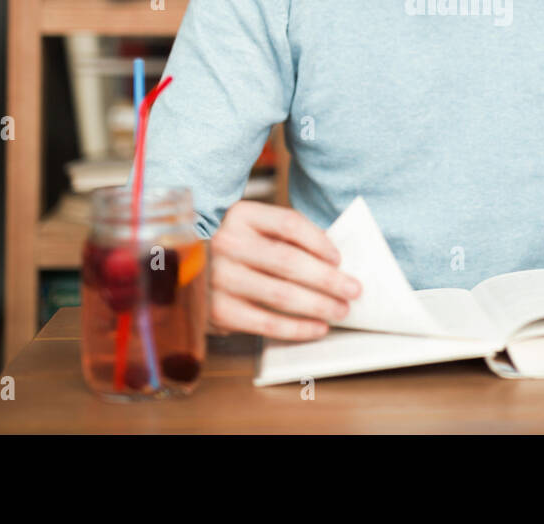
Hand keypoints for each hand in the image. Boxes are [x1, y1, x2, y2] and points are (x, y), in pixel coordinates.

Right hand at [206, 200, 361, 340]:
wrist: (189, 274)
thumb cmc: (240, 253)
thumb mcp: (256, 232)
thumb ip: (288, 240)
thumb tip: (337, 264)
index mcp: (241, 215)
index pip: (289, 224)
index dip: (320, 242)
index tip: (339, 259)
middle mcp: (227, 243)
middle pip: (289, 261)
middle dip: (328, 279)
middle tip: (353, 290)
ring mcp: (219, 278)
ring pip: (281, 294)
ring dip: (318, 305)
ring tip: (340, 310)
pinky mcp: (218, 311)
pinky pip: (267, 322)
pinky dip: (297, 328)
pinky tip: (317, 328)